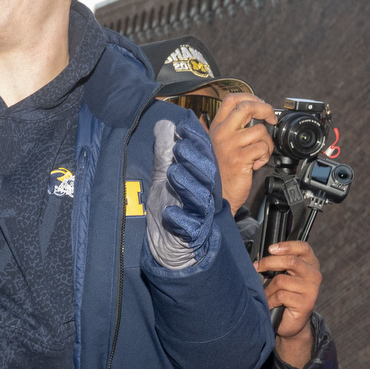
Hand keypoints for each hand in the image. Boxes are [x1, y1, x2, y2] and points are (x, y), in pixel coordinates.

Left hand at [145, 117, 222, 270]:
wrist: (172, 243)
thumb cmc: (171, 207)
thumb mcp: (164, 176)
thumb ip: (165, 152)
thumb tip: (164, 124)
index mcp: (202, 180)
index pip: (203, 158)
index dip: (196, 143)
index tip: (185, 128)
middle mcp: (205, 196)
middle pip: (205, 176)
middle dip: (194, 160)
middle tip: (180, 146)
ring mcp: (200, 216)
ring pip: (199, 199)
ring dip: (186, 185)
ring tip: (173, 171)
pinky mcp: (193, 234)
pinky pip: (189, 227)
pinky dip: (179, 220)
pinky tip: (170, 213)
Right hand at [202, 93, 276, 212]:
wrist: (217, 196)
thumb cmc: (220, 173)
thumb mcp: (218, 146)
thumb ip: (230, 130)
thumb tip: (252, 115)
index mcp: (216, 128)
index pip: (231, 99)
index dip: (250, 97)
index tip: (260, 103)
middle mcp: (221, 134)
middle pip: (247, 106)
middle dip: (265, 109)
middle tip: (271, 119)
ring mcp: (230, 145)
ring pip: (260, 131)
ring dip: (266, 143)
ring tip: (258, 155)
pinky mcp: (239, 158)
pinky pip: (262, 148)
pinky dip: (264, 156)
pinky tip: (255, 164)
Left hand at [254, 240, 319, 357]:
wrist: (291, 322)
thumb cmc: (283, 295)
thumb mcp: (281, 275)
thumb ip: (276, 264)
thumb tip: (258, 254)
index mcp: (310, 264)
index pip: (303, 247)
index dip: (286, 246)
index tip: (270, 249)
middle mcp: (314, 275)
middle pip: (290, 261)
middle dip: (268, 263)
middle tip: (256, 268)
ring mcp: (311, 289)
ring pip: (282, 280)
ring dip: (267, 288)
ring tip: (265, 294)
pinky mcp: (306, 303)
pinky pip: (281, 295)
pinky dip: (270, 300)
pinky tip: (270, 304)